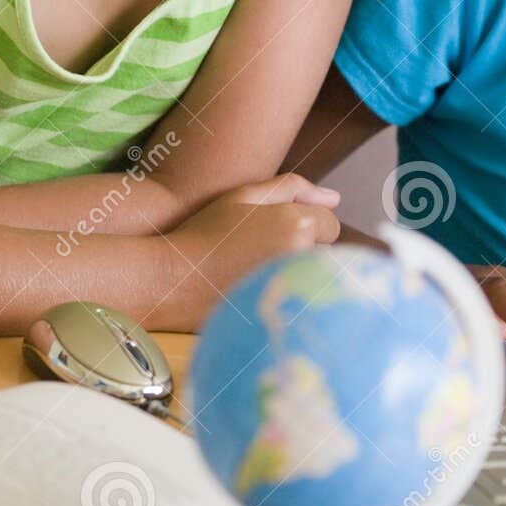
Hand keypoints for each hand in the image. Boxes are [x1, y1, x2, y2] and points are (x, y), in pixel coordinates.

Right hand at [163, 174, 340, 325]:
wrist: (169, 280)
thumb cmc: (205, 232)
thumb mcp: (243, 196)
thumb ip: (293, 188)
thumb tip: (335, 198)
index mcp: (296, 224)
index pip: (330, 224)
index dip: (305, 224)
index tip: (275, 230)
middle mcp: (300, 257)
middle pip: (326, 253)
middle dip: (304, 249)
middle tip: (260, 251)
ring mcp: (293, 290)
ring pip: (313, 277)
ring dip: (296, 274)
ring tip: (255, 272)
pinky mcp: (281, 317)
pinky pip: (301, 303)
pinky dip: (286, 298)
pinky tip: (255, 292)